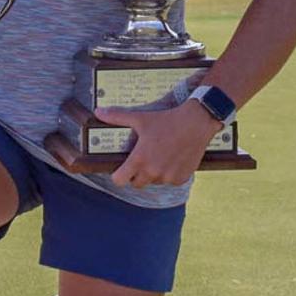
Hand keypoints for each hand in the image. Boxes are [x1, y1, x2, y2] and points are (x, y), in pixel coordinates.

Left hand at [95, 100, 220, 188]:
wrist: (196, 122)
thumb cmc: (167, 120)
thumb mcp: (140, 118)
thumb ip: (117, 117)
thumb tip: (98, 111)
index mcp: (139, 159)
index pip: (120, 180)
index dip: (118, 175)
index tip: (121, 169)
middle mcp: (153, 172)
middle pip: (136, 183)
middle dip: (136, 174)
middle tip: (142, 160)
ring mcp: (168, 177)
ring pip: (154, 182)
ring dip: (153, 174)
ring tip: (158, 157)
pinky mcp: (181, 178)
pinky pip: (170, 181)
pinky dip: (169, 174)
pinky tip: (172, 159)